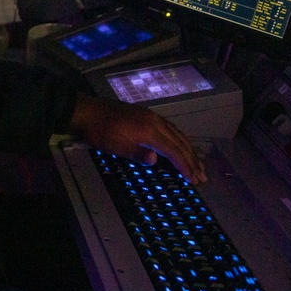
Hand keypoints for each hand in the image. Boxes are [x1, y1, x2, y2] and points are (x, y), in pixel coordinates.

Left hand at [69, 93, 206, 183]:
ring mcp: (152, 116)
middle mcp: (155, 121)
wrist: (88, 111)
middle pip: (179, 142)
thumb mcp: (115, 146)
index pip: (173, 150)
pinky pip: (171, 128)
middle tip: (203, 176)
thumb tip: (155, 161)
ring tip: (199, 164)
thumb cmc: (100, 131)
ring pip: (177, 134)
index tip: (194, 179)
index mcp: (148, 130)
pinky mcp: (147, 115)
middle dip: (192, 160)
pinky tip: (182, 145)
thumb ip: (136, 154)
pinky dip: (180, 139)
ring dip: (189, 150)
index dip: (184, 166)